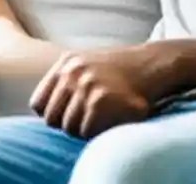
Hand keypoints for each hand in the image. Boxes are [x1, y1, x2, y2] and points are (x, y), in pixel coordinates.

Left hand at [30, 45, 176, 138]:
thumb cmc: (124, 72)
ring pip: (69, 127)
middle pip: (52, 119)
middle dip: (70, 124)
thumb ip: (67, 82)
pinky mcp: (99, 100)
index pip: (38, 104)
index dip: (55, 114)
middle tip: (92, 117)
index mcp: (66, 63)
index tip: (73, 113)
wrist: (157, 63)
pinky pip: (86, 131)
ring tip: (105, 117)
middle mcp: (72, 72)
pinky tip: (113, 119)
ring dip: (86, 128)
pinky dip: (99, 131)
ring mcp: (86, 85)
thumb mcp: (90, 66)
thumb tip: (45, 113)